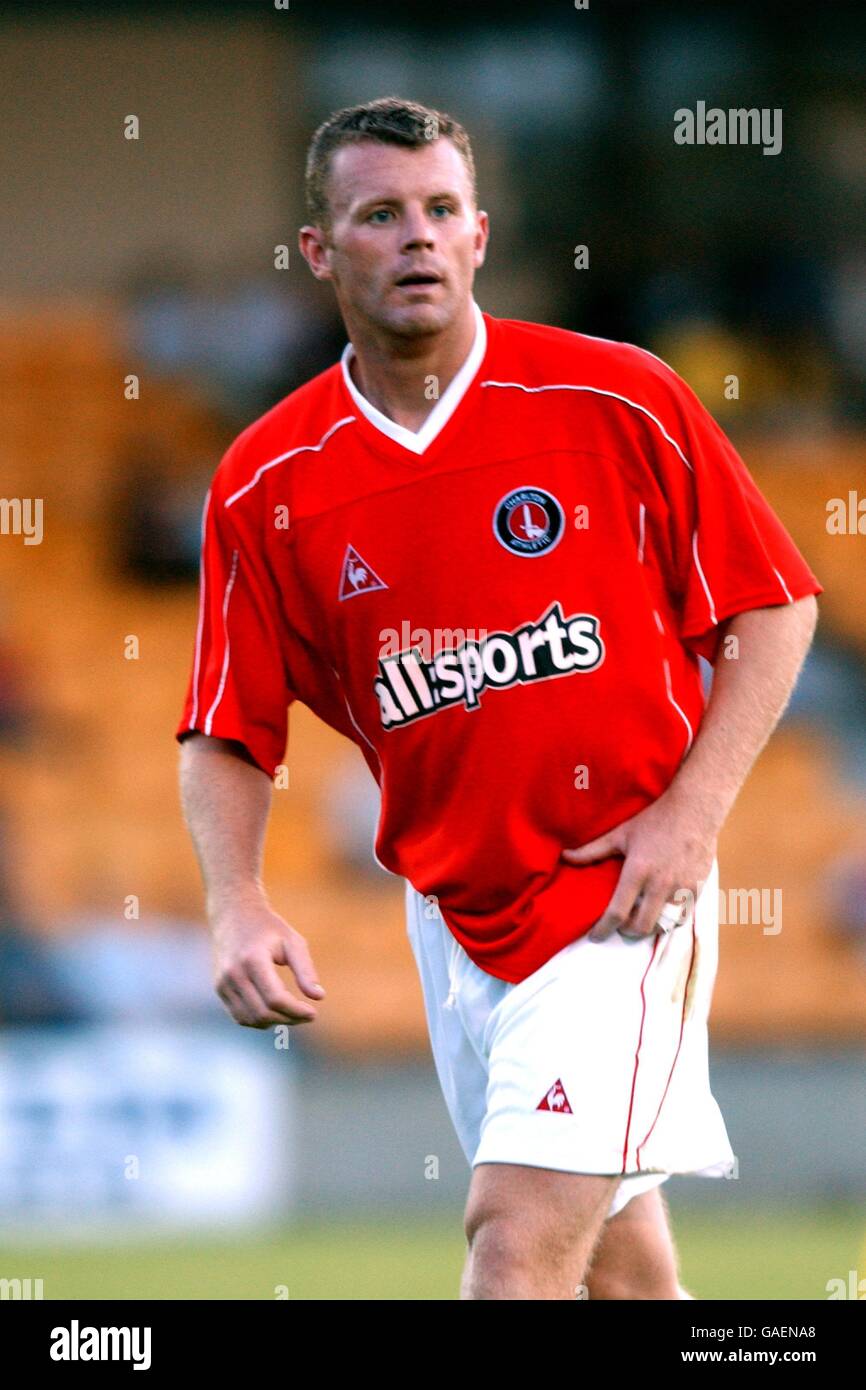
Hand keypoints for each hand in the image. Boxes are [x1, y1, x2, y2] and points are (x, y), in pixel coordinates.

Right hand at [210, 898, 325, 1027]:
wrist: (233, 915)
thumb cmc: (268, 927)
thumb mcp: (292, 941)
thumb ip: (305, 970)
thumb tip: (319, 997)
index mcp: (253, 959)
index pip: (275, 998)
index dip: (296, 1011)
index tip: (313, 1013)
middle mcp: (233, 974)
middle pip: (263, 1013)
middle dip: (288, 1019)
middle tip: (307, 1014)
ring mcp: (223, 983)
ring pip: (250, 1020)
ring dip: (274, 1022)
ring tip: (293, 1013)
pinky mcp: (219, 989)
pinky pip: (239, 1016)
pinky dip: (259, 1020)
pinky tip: (276, 1012)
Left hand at [560, 790, 717, 941]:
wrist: (694, 810)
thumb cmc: (654, 820)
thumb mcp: (620, 834)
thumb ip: (592, 850)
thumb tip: (564, 857)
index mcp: (637, 870)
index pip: (617, 912)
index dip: (603, 929)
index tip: (595, 936)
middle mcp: (660, 883)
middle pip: (640, 926)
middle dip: (626, 931)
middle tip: (620, 923)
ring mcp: (681, 888)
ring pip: (662, 924)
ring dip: (649, 926)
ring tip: (640, 917)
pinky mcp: (698, 888)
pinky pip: (682, 916)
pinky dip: (669, 918)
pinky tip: (661, 909)